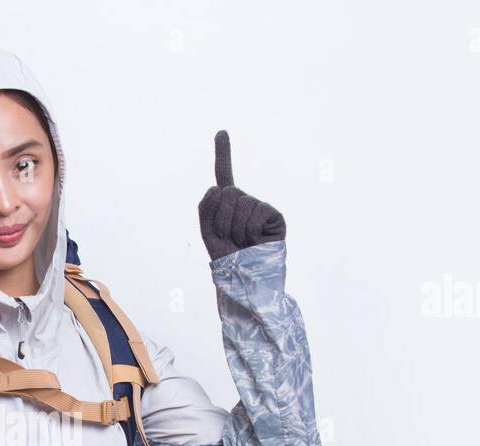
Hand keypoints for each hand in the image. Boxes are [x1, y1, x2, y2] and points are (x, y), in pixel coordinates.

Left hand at [197, 130, 284, 258]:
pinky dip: (251, 230)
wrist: (246, 280)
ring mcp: (260, 207)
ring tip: (243, 243)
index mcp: (228, 205)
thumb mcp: (208, 234)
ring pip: (240, 203)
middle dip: (221, 219)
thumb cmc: (228, 259)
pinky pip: (256, 213)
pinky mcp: (274, 216)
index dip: (223, 154)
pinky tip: (255, 241)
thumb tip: (218, 187)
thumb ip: (206, 208)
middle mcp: (245, 202)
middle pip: (226, 192)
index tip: (221, 132)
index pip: (224, 175)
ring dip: (235, 228)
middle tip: (229, 238)